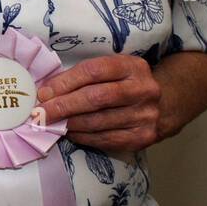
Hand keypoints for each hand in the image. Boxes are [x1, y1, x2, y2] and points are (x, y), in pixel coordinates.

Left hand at [36, 54, 160, 152]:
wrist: (165, 103)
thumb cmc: (126, 82)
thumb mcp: (112, 69)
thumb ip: (84, 75)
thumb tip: (48, 90)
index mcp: (132, 66)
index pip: (93, 71)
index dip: (65, 82)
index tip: (44, 92)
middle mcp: (143, 90)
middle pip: (96, 98)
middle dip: (64, 106)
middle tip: (41, 112)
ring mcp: (146, 115)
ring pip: (100, 121)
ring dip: (70, 123)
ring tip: (52, 123)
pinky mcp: (144, 136)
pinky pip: (107, 139)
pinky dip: (84, 137)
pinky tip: (70, 133)